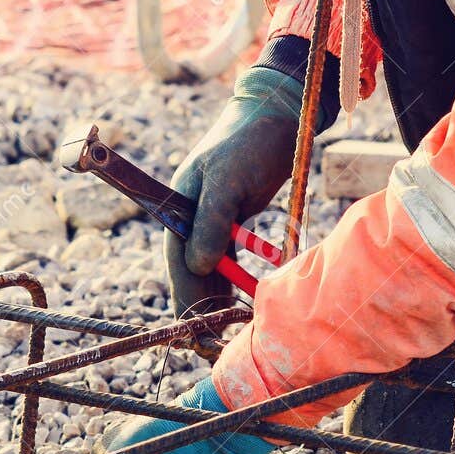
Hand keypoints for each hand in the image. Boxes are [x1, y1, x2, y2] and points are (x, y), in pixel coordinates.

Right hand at [166, 66, 303, 315]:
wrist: (277, 115)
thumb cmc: (248, 142)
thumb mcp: (228, 181)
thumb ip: (211, 223)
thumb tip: (197, 264)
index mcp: (178, 205)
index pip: (178, 258)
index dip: (184, 292)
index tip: (191, 324)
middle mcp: (190, 216)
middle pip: (191, 268)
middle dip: (200, 302)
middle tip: (210, 338)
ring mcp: (211, 219)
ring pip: (210, 267)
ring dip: (217, 296)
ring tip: (227, 329)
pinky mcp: (232, 220)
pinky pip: (229, 257)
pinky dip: (235, 279)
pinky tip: (243, 302)